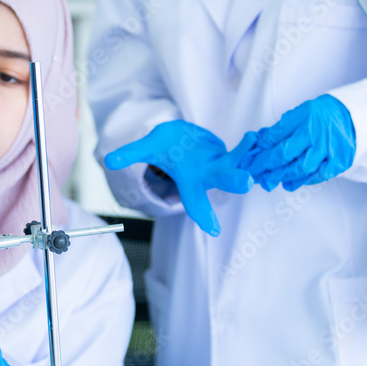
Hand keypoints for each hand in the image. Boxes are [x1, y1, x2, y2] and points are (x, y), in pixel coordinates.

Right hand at [104, 120, 254, 235]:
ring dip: (246, 156)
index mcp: (189, 180)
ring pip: (237, 162)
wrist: (181, 136)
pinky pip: (243, 150)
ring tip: (251, 143)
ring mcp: (221, 161)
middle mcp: (208, 173)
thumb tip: (109, 160)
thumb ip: (131, 155)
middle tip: (245, 182)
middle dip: (233, 181)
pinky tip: (257, 137)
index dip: (204, 215)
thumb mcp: (147, 147)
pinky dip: (250, 145)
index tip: (215, 230)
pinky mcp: (229, 149)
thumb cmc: (165, 145)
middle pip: (221, 179)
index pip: (195, 201)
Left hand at [241, 94, 355, 191]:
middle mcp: (315, 133)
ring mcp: (328, 148)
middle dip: (267, 168)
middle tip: (256, 176)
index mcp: (302, 118)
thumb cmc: (317, 117)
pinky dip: (304, 181)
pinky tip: (292, 183)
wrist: (349, 117)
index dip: (259, 153)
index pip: (275, 138)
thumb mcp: (296, 115)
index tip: (248, 163)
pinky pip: (319, 175)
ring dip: (283, 177)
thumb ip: (277, 131)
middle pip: (286, 155)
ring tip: (271, 182)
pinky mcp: (339, 160)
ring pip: (301, 168)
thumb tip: (255, 147)